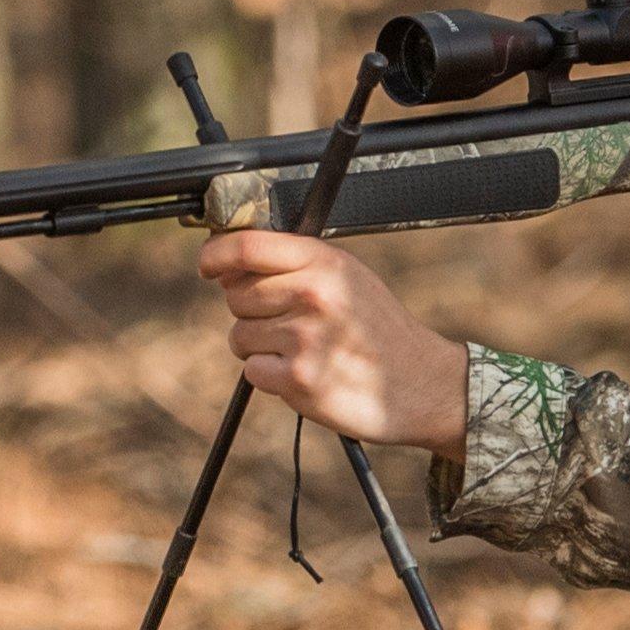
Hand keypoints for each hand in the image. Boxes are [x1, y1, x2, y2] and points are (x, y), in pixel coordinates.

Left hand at [197, 232, 472, 454]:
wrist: (421, 382)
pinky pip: (252, 371)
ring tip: (305, 350)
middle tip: (290, 323)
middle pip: (236, 295)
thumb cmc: (378, 329)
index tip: (208, 264)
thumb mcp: (348, 278)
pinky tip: (305, 373)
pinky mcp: (301, 380)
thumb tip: (226, 265)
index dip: (216, 254)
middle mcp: (314, 294)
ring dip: (261, 347)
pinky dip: (270, 377)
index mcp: (325, 262)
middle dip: (251, 311)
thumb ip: (294, 265)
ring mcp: (306, 338)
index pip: (247, 246)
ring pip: (240, 336)